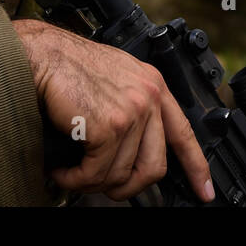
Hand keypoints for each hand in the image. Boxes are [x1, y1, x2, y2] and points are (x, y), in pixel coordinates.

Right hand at [12, 19, 214, 202]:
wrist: (42, 55)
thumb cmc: (69, 67)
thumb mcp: (116, 81)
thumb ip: (132, 109)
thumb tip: (131, 153)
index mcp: (154, 87)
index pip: (184, 133)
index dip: (196, 167)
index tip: (203, 190)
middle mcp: (149, 98)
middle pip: (154, 168)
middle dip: (128, 188)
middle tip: (104, 188)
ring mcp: (132, 112)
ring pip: (119, 175)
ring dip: (90, 182)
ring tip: (71, 171)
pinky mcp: (109, 127)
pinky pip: (95, 174)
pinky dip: (74, 179)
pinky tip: (62, 170)